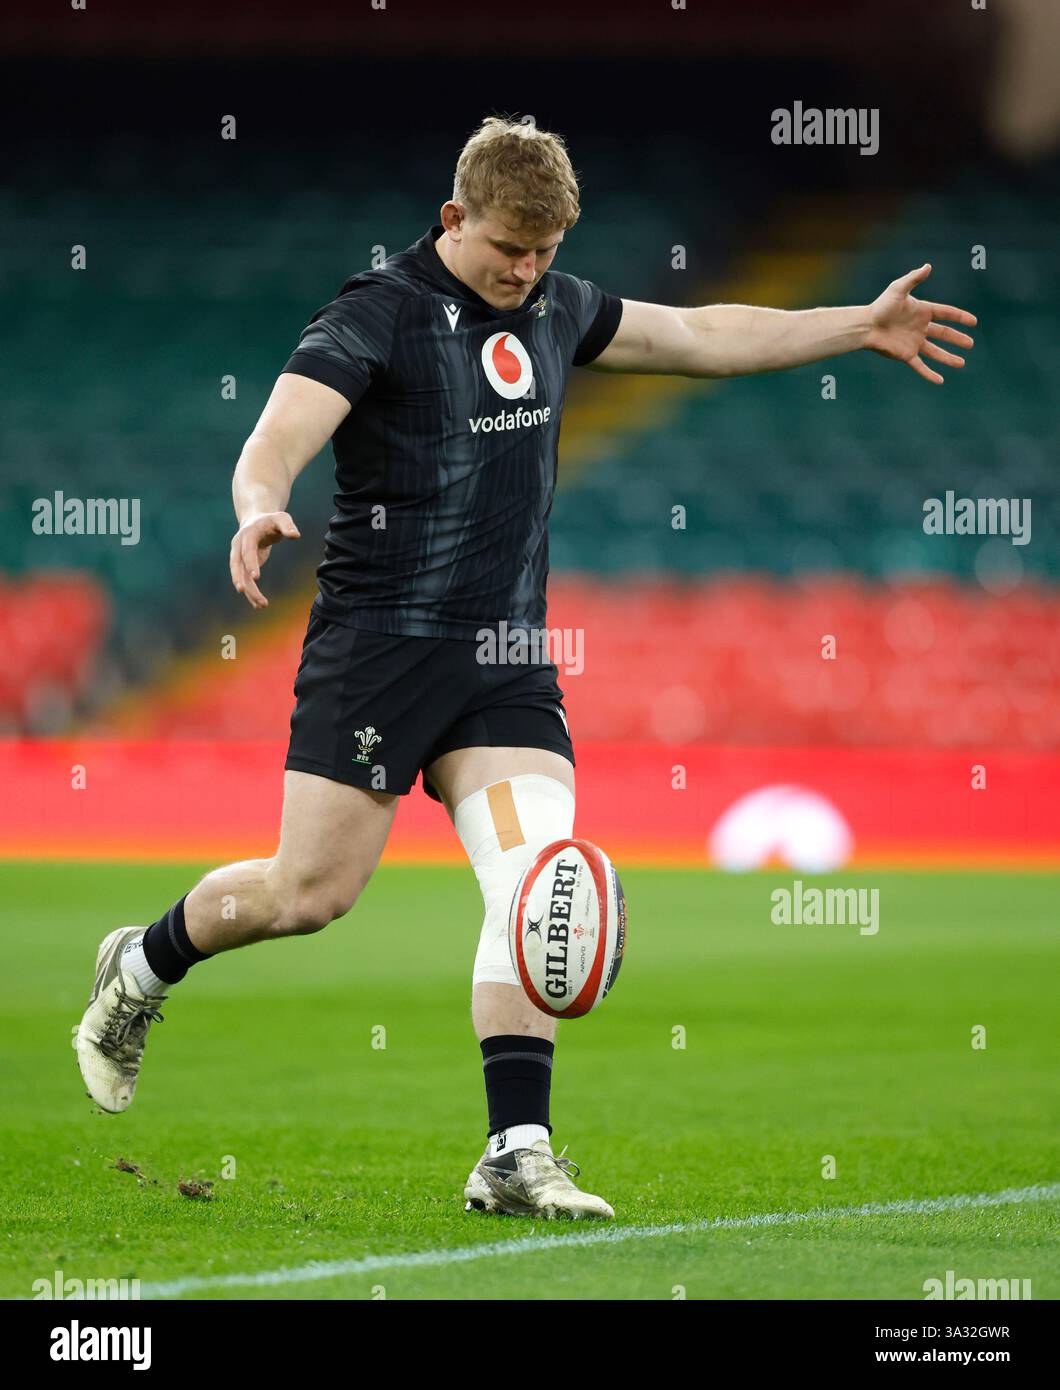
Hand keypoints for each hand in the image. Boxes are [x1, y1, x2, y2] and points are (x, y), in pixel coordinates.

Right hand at [229, 511, 300, 608]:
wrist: (257, 521)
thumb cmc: (271, 520)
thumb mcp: (281, 518)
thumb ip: (287, 525)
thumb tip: (295, 535)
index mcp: (247, 534)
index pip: (247, 550)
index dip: (250, 563)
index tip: (256, 577)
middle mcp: (239, 546)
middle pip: (236, 564)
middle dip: (239, 578)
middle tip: (243, 591)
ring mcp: (239, 557)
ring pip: (240, 576)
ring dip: (249, 591)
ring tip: (262, 605)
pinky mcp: (243, 566)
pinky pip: (245, 581)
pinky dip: (251, 593)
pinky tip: (259, 605)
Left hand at [866, 264, 975, 383]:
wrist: (866, 325)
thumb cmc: (881, 306)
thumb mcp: (898, 289)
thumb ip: (914, 278)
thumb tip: (928, 266)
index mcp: (922, 312)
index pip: (945, 314)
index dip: (959, 317)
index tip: (973, 322)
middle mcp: (920, 328)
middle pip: (943, 334)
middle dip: (957, 339)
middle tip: (970, 344)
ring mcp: (914, 342)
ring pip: (935, 352)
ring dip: (948, 358)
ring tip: (962, 363)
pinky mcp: (906, 354)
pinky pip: (920, 366)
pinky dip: (930, 374)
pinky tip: (940, 380)